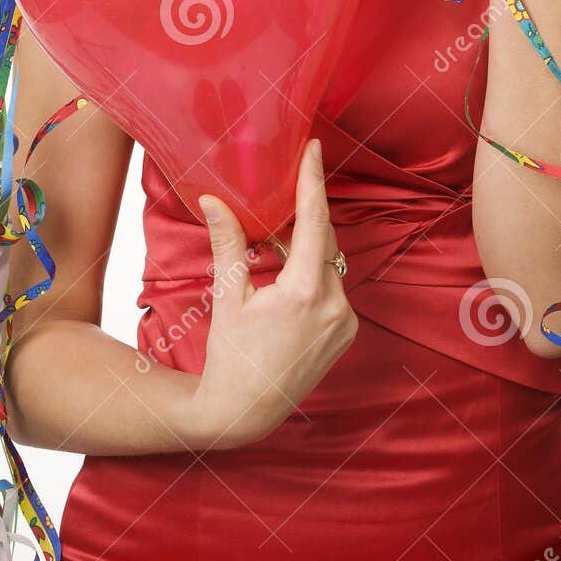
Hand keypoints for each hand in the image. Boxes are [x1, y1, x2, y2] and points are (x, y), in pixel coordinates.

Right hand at [188, 140, 358, 451]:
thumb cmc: (231, 355)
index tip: (314, 148)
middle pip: (325, 240)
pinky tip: (287, 274)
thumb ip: (228, 243)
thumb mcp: (227, 296)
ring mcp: (345, 321)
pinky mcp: (346, 333)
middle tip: (287, 185)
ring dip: (308, 247)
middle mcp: (335, 305)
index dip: (313, 180)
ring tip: (275, 240)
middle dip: (306, 214)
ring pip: (330, 264)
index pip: (315, 220)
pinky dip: (314, 274)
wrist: (245, 411)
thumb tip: (214, 200)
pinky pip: (333, 288)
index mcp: (305, 292)